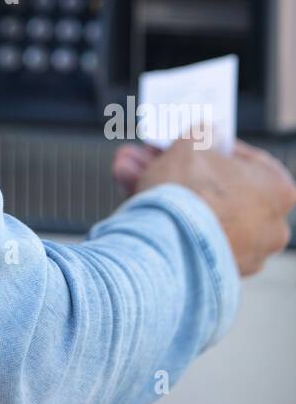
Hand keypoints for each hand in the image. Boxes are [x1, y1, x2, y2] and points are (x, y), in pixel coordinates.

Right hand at [113, 135, 295, 276]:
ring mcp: (243, 253)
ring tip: (125, 167)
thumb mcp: (191, 145)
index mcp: (277, 191)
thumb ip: (202, 134)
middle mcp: (268, 227)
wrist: (166, 248)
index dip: (212, 144)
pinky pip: (188, 234)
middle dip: (176, 165)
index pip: (246, 159)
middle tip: (151, 152)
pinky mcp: (214, 272)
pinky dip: (164, 215)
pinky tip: (131, 193)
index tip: (191, 139)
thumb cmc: (188, 192)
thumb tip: (206, 132)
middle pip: (214, 185)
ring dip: (160, 185)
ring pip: (197, 209)